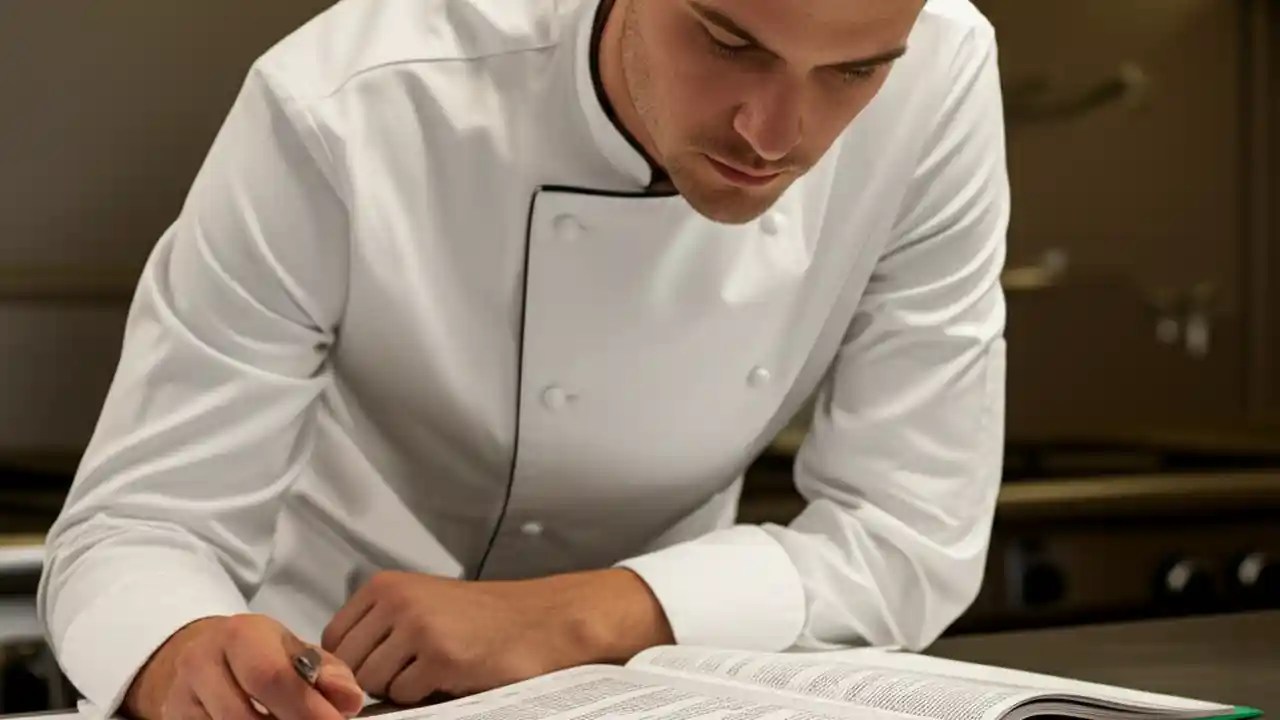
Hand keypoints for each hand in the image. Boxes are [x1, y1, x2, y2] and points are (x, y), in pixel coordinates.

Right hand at [124, 614, 365, 719]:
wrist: (205, 656)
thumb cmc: (264, 655)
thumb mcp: (299, 653)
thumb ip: (329, 674)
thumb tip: (350, 701)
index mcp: (240, 634)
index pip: (271, 678)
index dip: (307, 709)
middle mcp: (200, 661)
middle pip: (244, 717)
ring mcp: (179, 696)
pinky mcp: (171, 719)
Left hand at [322, 568, 673, 704]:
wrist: (541, 619)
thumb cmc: (484, 617)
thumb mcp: (422, 604)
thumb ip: (379, 627)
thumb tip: (334, 670)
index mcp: (387, 586)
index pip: (332, 639)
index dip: (349, 663)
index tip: (375, 668)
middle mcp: (397, 602)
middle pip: (346, 665)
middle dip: (371, 679)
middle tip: (409, 673)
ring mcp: (418, 629)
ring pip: (372, 684)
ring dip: (399, 688)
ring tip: (433, 669)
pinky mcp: (440, 658)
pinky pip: (406, 696)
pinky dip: (425, 696)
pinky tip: (452, 675)